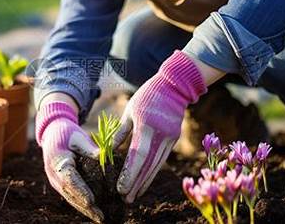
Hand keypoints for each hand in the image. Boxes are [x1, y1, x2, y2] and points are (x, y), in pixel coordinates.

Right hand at [36, 101, 103, 222]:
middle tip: (101, 217)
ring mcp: (55, 181)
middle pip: (70, 194)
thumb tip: (103, 156)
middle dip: (85, 207)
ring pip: (70, 198)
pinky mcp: (59, 183)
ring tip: (99, 218)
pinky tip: (92, 211)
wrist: (53, 133)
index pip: (70, 180)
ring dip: (84, 209)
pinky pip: (70, 195)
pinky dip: (81, 204)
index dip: (81, 191)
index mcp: (58, 162)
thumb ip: (89, 148)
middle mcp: (54, 175)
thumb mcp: (78, 137)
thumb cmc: (67, 133)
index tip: (92, 201)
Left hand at [114, 50, 206, 202]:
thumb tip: (110, 152)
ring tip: (135, 195)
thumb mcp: (130, 111)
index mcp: (147, 125)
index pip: (137, 155)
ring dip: (145, 182)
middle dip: (136, 184)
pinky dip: (153, 171)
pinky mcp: (174, 139)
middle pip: (148, 165)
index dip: (129, 173)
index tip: (121, 187)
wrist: (174, 86)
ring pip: (157, 165)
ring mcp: (170, 138)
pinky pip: (162, 159)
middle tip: (126, 199)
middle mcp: (160, 134)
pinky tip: (145, 180)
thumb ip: (121, 133)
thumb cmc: (147, 96)